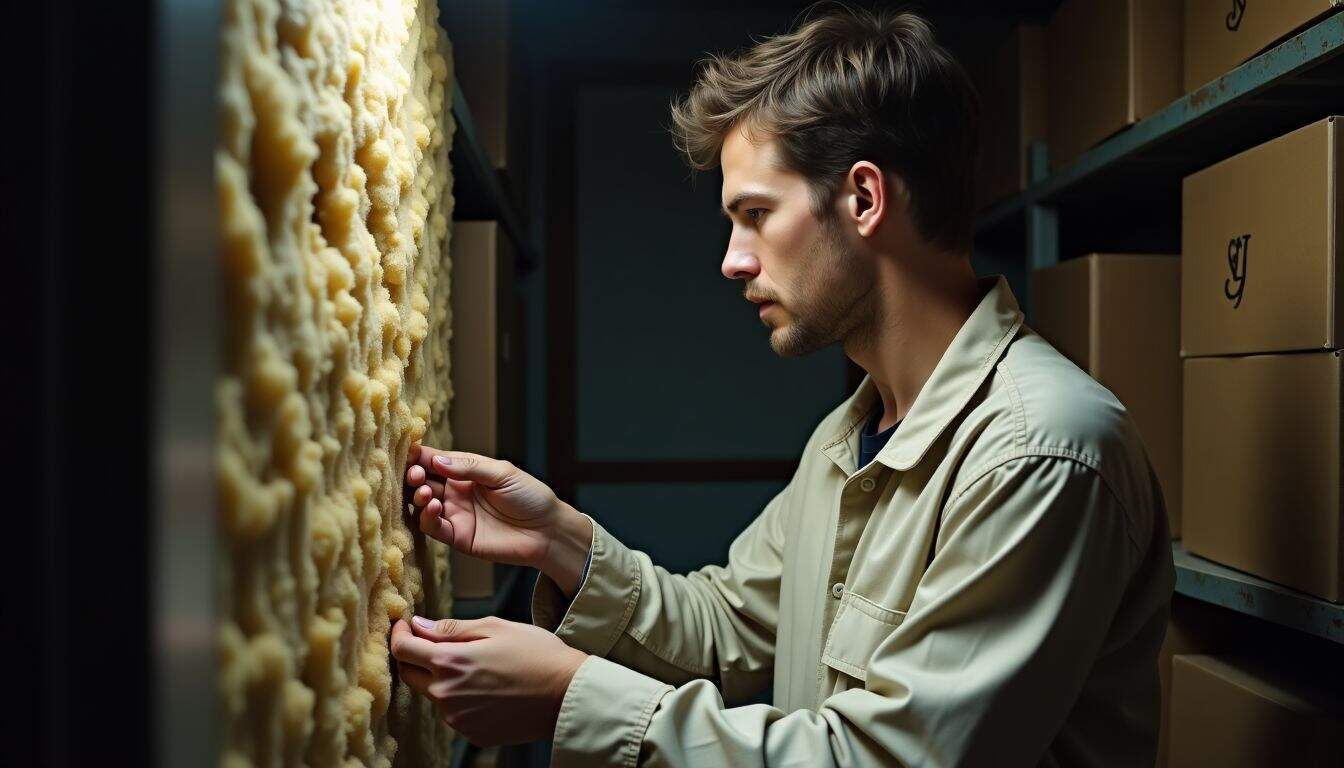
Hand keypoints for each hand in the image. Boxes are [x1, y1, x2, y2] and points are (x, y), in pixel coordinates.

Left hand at [390, 616, 588, 746]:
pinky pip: (454, 712)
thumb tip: (418, 625)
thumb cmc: (536, 653)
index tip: (404, 625)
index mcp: (450, 661)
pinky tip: (486, 687)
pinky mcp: (471, 733)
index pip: (403, 649)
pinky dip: (460, 697)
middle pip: (409, 675)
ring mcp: (458, 718)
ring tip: (474, 665)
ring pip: (434, 693)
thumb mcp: (495, 627)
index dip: (398, 633)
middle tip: (430, 641)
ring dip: (440, 678)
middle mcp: (446, 694)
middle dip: (413, 656)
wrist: (567, 694)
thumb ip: (451, 628)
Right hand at [405, 445, 592, 594]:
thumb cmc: (530, 496)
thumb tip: (437, 460)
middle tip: (415, 474)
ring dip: (418, 496)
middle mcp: (455, 491)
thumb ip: (470, 468)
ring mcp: (455, 514)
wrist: (547, 531)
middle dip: (413, 476)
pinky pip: (434, 528)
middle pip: (422, 481)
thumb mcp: (503, 474)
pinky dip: (428, 518)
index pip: (434, 460)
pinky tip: (435, 507)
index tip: (408, 453)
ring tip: (425, 492)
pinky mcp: (457, 537)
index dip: (419, 456)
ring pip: (422, 504)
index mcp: (465, 470)